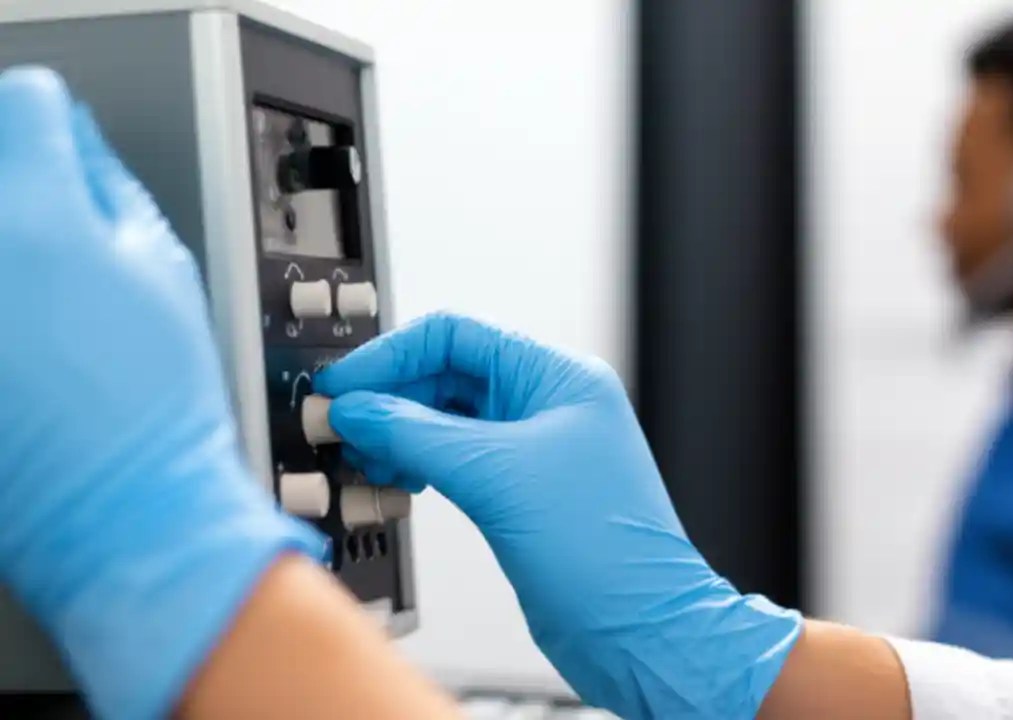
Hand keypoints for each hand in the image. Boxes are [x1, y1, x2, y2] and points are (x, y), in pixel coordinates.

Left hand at [0, 68, 323, 719]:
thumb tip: (75, 144)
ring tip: (36, 310)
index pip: (24, 101)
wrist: (125, 511)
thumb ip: (111, 187)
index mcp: (35, 211)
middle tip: (54, 245)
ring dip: (5, 256)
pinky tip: (20, 353)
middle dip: (20, 191)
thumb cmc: (158, 405)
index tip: (64, 156)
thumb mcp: (165, 269)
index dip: (57, 128)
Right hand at [315, 313, 801, 718]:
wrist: (637, 629)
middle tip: (341, 424)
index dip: (392, 355)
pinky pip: (456, 462)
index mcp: (558, 378)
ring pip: (448, 422)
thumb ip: (417, 433)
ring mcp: (535, 451)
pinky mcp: (521, 494)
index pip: (457, 337)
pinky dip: (419, 465)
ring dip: (399, 433)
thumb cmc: (603, 551)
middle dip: (390, 397)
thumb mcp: (495, 476)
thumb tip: (359, 407)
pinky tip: (394, 480)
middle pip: (448, 376)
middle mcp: (549, 407)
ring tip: (361, 456)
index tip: (344, 384)